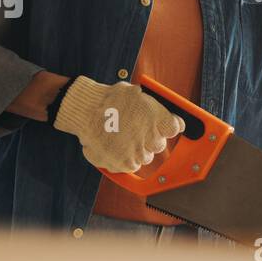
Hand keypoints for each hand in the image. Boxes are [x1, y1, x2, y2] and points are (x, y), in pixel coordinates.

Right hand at [52, 77, 183, 172]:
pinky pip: (131, 166)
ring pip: (145, 157)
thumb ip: (156, 107)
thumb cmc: (111, 101)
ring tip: (120, 137)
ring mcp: (139, 152)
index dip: (168, 127)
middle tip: (133, 131)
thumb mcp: (137, 94)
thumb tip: (174, 120)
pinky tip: (113, 146)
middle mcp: (152, 137)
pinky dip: (124, 159)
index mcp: (159, 118)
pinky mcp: (126, 164)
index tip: (163, 126)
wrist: (86, 111)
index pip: (175, 128)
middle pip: (159, 145)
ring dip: (135, 149)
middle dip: (149, 139)